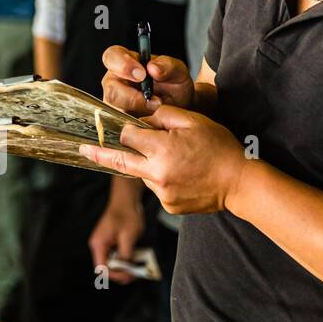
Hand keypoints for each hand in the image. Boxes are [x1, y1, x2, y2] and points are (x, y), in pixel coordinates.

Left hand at [81, 104, 247, 214]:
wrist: (240, 183)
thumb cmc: (220, 148)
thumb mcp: (194, 121)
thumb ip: (164, 116)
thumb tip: (143, 119)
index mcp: (162, 148)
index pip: (129, 136)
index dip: (126, 129)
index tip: (119, 127)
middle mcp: (157, 172)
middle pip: (120, 161)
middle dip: (100, 154)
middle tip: (83, 149)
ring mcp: (162, 192)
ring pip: (142, 174)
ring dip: (148, 165)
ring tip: (176, 160)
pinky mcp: (168, 205)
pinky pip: (157, 188)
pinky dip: (162, 179)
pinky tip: (182, 174)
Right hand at [89, 184, 144, 283]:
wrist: (126, 200)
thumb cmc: (126, 214)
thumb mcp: (128, 236)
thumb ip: (126, 253)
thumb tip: (127, 269)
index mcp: (99, 244)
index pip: (102, 268)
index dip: (115, 275)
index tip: (128, 275)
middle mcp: (99, 246)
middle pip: (107, 267)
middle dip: (121, 272)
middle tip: (135, 274)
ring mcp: (105, 244)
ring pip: (112, 263)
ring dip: (124, 266)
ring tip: (137, 267)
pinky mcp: (111, 242)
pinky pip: (117, 256)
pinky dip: (126, 259)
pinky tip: (135, 258)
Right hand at [99, 45, 194, 116]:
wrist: (179, 111)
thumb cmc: (174, 87)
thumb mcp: (178, 72)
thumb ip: (168, 66)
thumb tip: (152, 68)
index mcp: (126, 62)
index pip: (112, 56)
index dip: (122, 64)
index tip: (141, 74)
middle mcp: (116, 82)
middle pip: (111, 88)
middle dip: (133, 96)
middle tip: (154, 99)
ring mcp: (114, 103)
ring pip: (115, 109)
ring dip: (138, 111)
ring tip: (156, 108)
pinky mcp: (118, 120)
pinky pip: (120, 123)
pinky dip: (137, 122)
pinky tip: (150, 119)